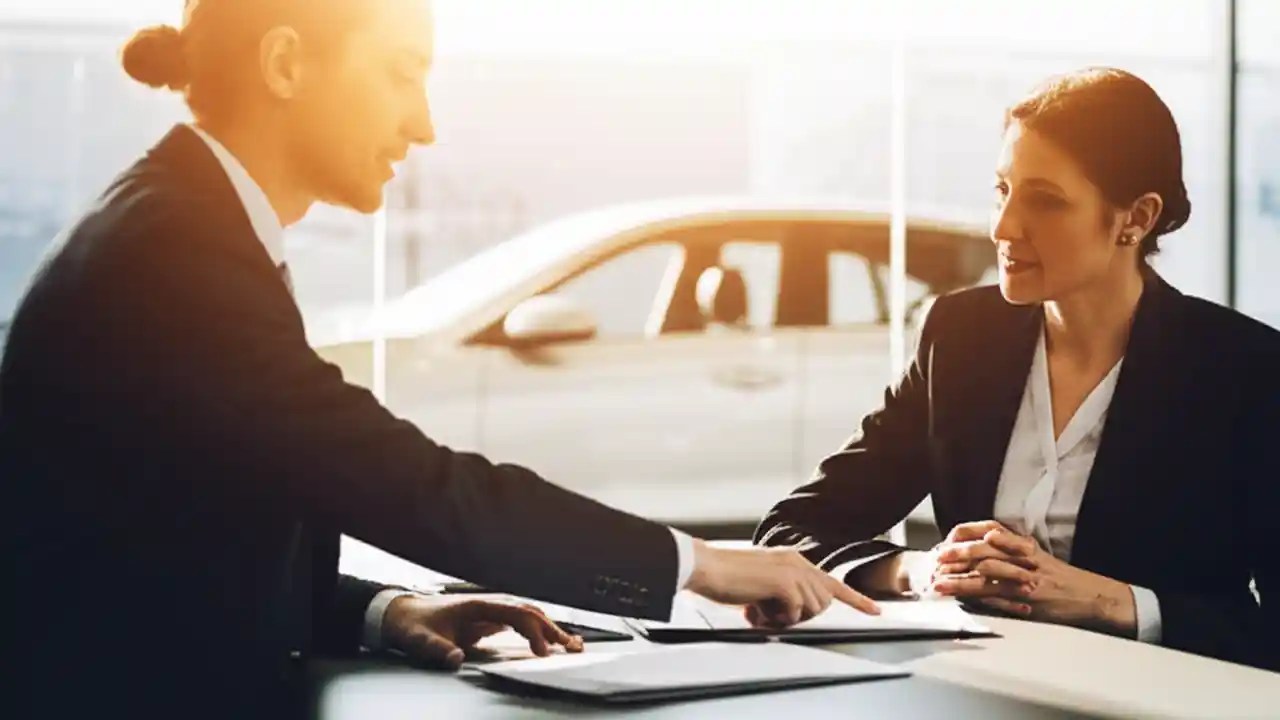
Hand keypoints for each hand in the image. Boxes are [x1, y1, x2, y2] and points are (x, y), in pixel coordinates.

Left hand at [381, 596, 583, 669]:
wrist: (401, 613)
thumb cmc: (413, 624)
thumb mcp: (420, 640)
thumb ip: (437, 649)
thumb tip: (455, 659)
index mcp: (477, 605)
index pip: (515, 613)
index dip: (533, 630)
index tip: (543, 651)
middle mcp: (488, 604)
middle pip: (529, 612)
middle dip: (553, 628)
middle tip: (573, 647)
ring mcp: (490, 611)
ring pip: (528, 615)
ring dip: (550, 628)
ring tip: (573, 645)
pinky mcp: (489, 621)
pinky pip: (521, 623)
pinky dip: (539, 631)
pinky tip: (550, 643)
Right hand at [685, 540, 880, 627]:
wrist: (706, 567)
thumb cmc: (727, 578)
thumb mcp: (761, 584)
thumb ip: (783, 594)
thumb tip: (794, 615)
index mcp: (793, 560)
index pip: (831, 582)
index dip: (855, 599)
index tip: (874, 611)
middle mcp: (797, 562)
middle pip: (823, 602)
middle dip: (803, 616)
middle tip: (769, 614)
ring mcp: (793, 571)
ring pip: (812, 609)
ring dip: (786, 618)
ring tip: (758, 609)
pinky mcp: (784, 582)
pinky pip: (795, 613)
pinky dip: (775, 618)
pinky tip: (755, 609)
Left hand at [931, 527, 1136, 636]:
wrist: (1093, 596)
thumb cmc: (1062, 579)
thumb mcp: (1038, 556)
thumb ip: (1011, 550)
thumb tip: (982, 547)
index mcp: (1024, 543)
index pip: (989, 529)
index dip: (965, 534)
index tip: (945, 540)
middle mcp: (1024, 556)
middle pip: (985, 548)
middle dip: (957, 553)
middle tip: (936, 558)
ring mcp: (1027, 577)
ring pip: (988, 573)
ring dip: (960, 579)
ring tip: (939, 584)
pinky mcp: (1030, 598)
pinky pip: (1001, 596)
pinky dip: (980, 597)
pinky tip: (965, 598)